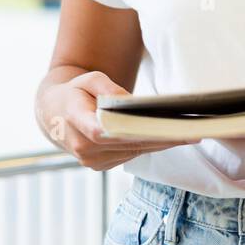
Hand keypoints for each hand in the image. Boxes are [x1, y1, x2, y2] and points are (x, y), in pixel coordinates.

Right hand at [36, 70, 200, 170]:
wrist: (54, 114)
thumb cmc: (75, 91)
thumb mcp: (88, 79)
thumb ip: (106, 88)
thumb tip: (129, 101)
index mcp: (74, 121)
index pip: (99, 131)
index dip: (126, 132)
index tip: (156, 129)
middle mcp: (82, 147)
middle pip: (127, 144)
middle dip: (160, 137)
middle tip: (191, 132)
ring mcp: (91, 160)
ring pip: (133, 152)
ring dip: (161, 144)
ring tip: (190, 134)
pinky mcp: (101, 165)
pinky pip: (130, 155)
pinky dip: (150, 147)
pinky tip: (172, 139)